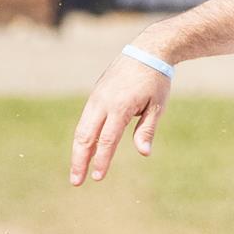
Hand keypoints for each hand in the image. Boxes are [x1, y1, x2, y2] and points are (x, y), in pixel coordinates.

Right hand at [69, 52, 170, 184]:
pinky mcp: (95, 95)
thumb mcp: (157, 106)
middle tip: (76, 182)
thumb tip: (143, 153)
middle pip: (85, 136)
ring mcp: (96, 98)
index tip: (97, 178)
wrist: (146, 51)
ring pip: (81, 129)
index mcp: (120, 106)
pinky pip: (86, 120)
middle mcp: (103, 102)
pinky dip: (83, 137)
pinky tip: (85, 151)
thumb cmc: (155, 81)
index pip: (107, 140)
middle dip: (79, 160)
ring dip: (77, 151)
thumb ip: (146, 130)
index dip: (102, 160)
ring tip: (76, 171)